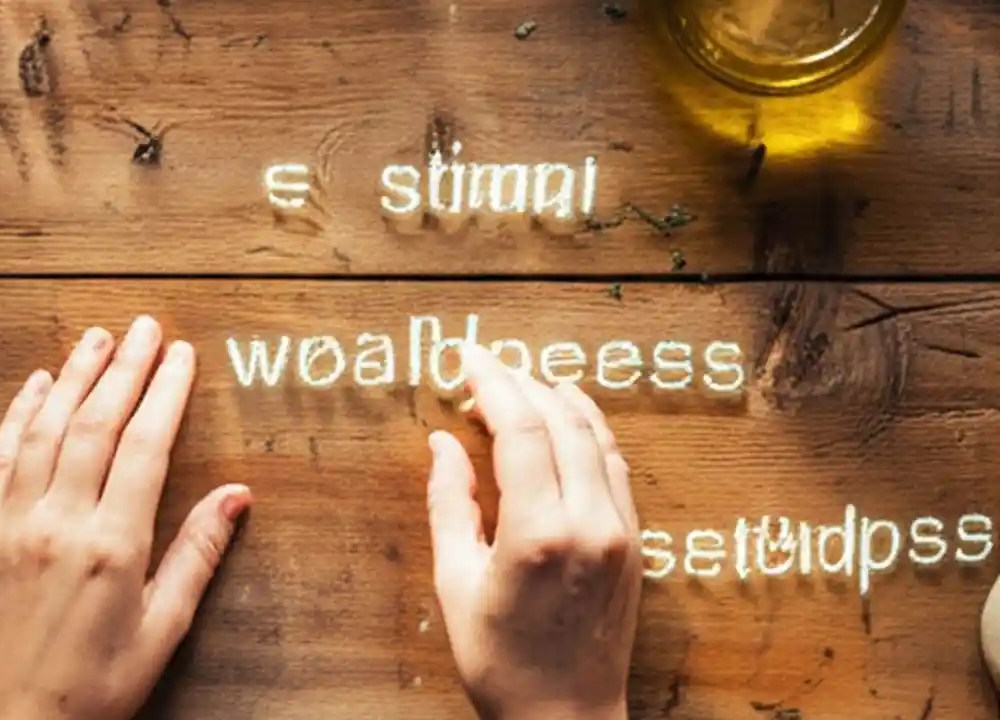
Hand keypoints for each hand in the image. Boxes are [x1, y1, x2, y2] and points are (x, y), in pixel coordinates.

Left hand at [0, 316, 251, 719]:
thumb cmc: (97, 686)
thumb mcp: (163, 628)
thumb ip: (199, 554)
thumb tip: (237, 495)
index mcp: (113, 545)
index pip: (144, 446)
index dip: (166, 393)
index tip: (182, 355)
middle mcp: (60, 523)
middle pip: (95, 423)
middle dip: (125, 368)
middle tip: (146, 326)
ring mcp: (13, 524)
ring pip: (45, 430)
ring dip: (72, 377)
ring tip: (97, 338)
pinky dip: (18, 416)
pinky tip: (34, 385)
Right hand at [427, 345, 640, 719]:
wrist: (565, 718)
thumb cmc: (500, 660)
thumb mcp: (455, 583)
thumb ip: (449, 503)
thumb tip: (443, 442)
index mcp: (537, 532)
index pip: (519, 426)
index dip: (492, 381)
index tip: (468, 356)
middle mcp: (589, 523)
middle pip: (560, 421)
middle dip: (521, 382)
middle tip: (486, 367)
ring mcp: (619, 532)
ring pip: (597, 437)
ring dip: (560, 399)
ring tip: (526, 380)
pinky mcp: (634, 543)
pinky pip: (616, 466)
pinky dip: (592, 431)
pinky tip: (571, 417)